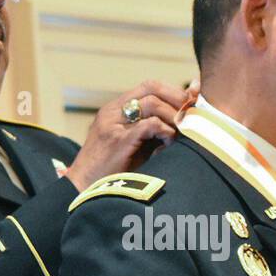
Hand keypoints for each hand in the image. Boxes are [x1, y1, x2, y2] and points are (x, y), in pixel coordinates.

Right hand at [64, 80, 192, 189]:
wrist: (82, 189)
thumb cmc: (111, 170)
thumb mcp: (133, 143)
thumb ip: (151, 129)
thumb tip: (182, 120)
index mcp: (115, 109)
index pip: (149, 86)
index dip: (173, 90)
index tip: (192, 100)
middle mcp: (113, 111)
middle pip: (151, 88)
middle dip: (177, 98)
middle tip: (192, 113)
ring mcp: (113, 124)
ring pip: (151, 103)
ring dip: (172, 116)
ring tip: (181, 131)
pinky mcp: (117, 141)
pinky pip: (148, 125)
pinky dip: (164, 130)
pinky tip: (169, 142)